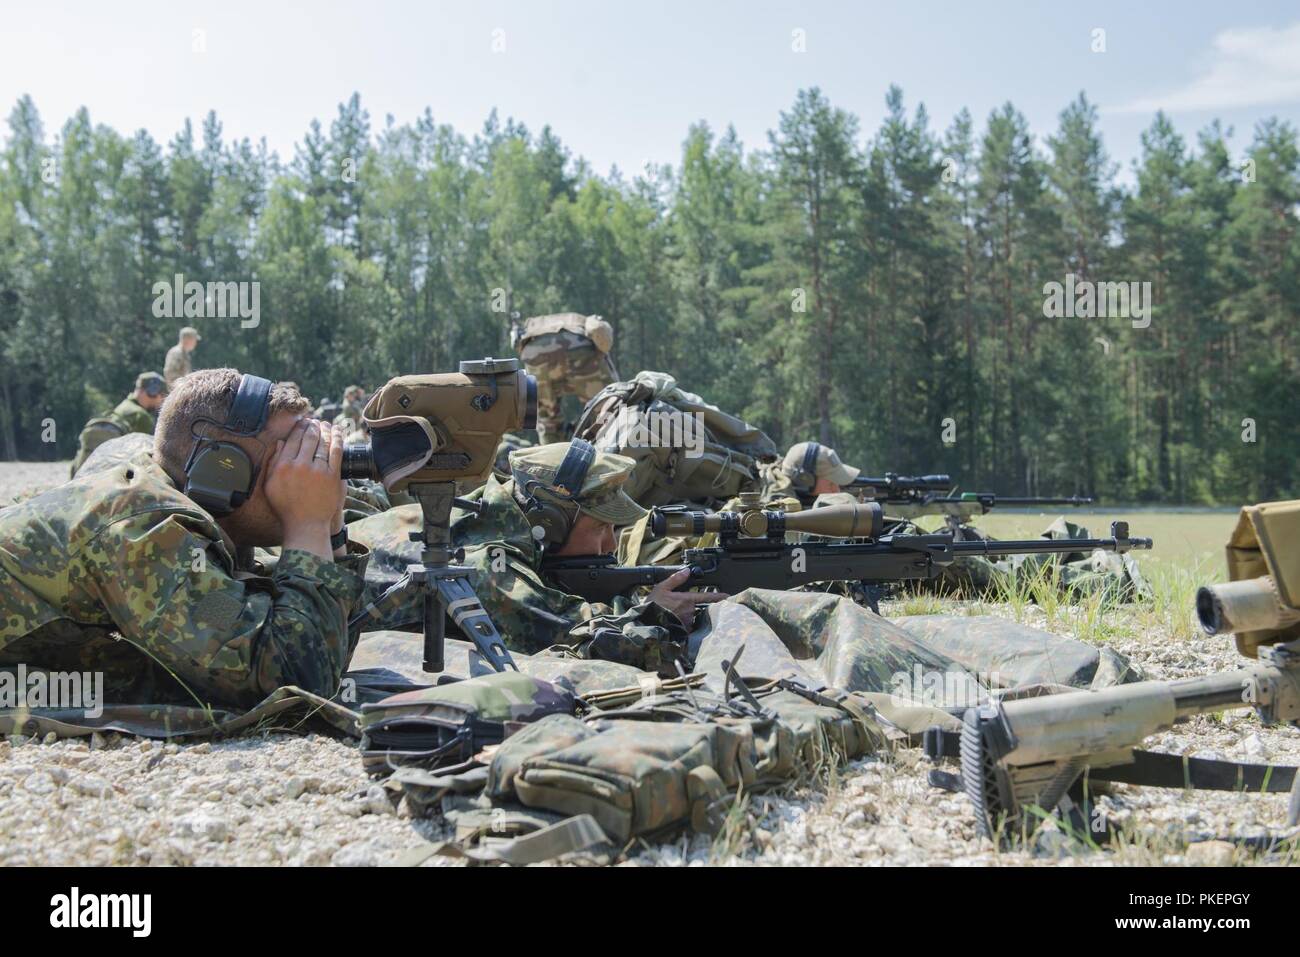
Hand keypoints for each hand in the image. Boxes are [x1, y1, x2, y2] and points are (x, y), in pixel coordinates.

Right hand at [264, 418, 343, 559]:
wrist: (306, 524)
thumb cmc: (286, 507)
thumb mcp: (270, 486)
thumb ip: (272, 463)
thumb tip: (280, 442)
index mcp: (282, 466)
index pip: (292, 439)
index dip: (298, 428)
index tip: (302, 422)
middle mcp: (299, 465)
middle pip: (308, 437)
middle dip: (312, 425)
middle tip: (314, 421)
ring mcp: (318, 470)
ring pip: (323, 442)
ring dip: (325, 429)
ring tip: (325, 424)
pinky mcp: (333, 476)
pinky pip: (336, 451)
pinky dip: (338, 438)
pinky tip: (338, 431)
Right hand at [648, 567, 727, 627]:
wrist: (645, 624)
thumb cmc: (652, 606)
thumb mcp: (661, 588)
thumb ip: (675, 579)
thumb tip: (687, 571)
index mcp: (687, 599)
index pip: (707, 596)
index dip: (719, 596)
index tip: (728, 596)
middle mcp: (691, 611)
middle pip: (699, 608)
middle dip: (695, 608)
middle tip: (682, 608)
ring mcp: (688, 622)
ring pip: (693, 617)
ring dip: (687, 617)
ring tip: (674, 617)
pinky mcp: (683, 631)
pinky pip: (687, 627)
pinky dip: (683, 625)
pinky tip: (674, 624)